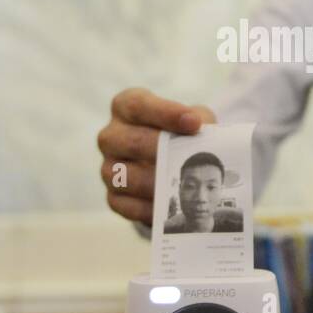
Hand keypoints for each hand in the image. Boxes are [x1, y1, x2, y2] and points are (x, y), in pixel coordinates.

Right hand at [97, 87, 215, 224]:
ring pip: (122, 175)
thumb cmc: (182, 134)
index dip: (164, 113)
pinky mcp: (113, 196)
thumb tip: (204, 134)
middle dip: (159, 149)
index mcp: (127, 107)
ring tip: (179, 185)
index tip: (193, 123)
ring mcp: (108, 167)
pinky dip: (146, 207)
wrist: (173, 163)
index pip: (137, 105)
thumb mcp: (193, 120)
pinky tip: (168, 205)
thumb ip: (198, 121)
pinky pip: (123, 203)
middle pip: (128, 141)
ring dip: (153, 182)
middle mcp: (111, 136)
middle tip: (185, 157)